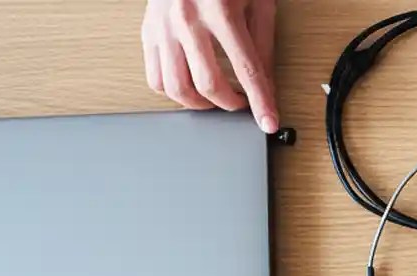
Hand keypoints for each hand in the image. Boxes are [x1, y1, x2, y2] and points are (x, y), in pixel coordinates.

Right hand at [142, 0, 278, 132]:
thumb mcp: (258, 2)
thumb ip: (262, 45)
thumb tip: (265, 85)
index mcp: (221, 11)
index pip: (246, 70)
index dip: (260, 101)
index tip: (268, 121)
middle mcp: (187, 19)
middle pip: (208, 85)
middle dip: (229, 104)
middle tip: (240, 103)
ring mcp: (163, 26)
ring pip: (176, 88)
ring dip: (199, 105)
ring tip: (214, 99)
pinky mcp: (148, 31)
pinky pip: (154, 77)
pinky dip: (173, 91)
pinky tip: (189, 86)